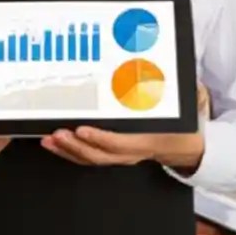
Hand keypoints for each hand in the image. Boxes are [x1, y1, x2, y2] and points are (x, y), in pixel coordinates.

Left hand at [41, 84, 210, 169]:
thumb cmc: (181, 125)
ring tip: (50, 139)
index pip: (120, 143)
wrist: (183, 146)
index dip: (100, 138)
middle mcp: (131, 152)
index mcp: (148, 139)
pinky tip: (54, 143)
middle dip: (75, 146)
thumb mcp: (185, 106)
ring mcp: (119, 156)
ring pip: (90, 158)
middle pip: (99, 154)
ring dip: (67, 150)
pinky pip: (87, 157)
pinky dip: (69, 151)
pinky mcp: (110, 154)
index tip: (82, 129)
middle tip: (57, 133)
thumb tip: (174, 77)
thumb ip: (183, 92)